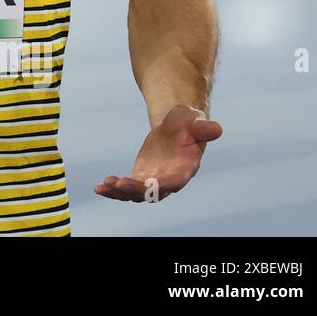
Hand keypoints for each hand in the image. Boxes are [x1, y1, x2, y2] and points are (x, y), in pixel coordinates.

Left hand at [94, 104, 222, 201]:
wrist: (177, 126)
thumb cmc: (188, 123)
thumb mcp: (194, 121)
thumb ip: (203, 128)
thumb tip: (217, 128)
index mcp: (184, 169)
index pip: (173, 182)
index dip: (159, 185)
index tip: (144, 184)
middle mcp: (169, 180)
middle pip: (152, 192)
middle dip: (134, 190)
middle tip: (117, 183)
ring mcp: (154, 181)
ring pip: (136, 194)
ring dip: (120, 193)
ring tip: (103, 187)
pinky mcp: (141, 177)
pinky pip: (127, 188)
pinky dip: (114, 189)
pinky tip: (99, 187)